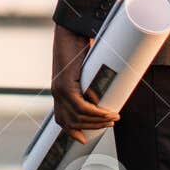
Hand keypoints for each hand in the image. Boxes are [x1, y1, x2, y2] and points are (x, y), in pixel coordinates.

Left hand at [50, 24, 118, 142]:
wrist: (70, 30)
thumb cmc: (79, 46)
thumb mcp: (84, 68)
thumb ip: (90, 80)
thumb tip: (107, 86)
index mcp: (59, 91)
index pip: (61, 119)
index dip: (71, 131)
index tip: (83, 140)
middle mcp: (56, 93)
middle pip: (71, 121)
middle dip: (93, 126)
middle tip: (111, 123)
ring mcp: (59, 90)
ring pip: (78, 117)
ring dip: (97, 121)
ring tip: (113, 118)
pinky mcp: (65, 85)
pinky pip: (81, 108)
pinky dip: (96, 113)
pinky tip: (108, 113)